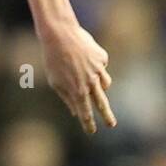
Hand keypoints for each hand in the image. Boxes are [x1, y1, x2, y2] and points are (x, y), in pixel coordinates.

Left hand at [39, 20, 116, 134]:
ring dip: (99, 86)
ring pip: (105, 84)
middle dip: (107, 116)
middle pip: (101, 103)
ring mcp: (98, 70)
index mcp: (77, 90)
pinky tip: (82, 57)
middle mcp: (90, 82)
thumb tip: (75, 112)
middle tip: (112, 125)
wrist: (60, 34)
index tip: (92, 131)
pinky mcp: (102, 58)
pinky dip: (94, 65)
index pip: (85, 112)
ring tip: (87, 77)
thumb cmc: (53, 60)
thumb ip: (67, 97)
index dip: (88, 123)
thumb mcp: (55, 82)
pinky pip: (101, 66)